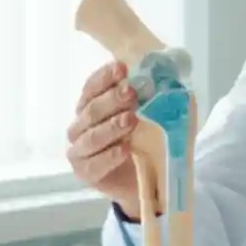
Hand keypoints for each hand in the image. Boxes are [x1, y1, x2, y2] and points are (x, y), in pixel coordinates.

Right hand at [66, 61, 142, 219]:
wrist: (148, 177)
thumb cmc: (148, 138)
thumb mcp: (156, 113)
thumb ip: (154, 94)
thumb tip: (165, 72)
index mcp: (92, 104)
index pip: (93, 86)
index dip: (106, 76)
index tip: (122, 68)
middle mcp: (81, 125)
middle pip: (91, 110)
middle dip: (111, 99)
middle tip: (131, 92)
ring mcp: (80, 150)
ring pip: (91, 137)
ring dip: (111, 127)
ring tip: (130, 120)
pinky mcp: (85, 173)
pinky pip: (94, 164)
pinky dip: (109, 157)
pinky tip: (124, 150)